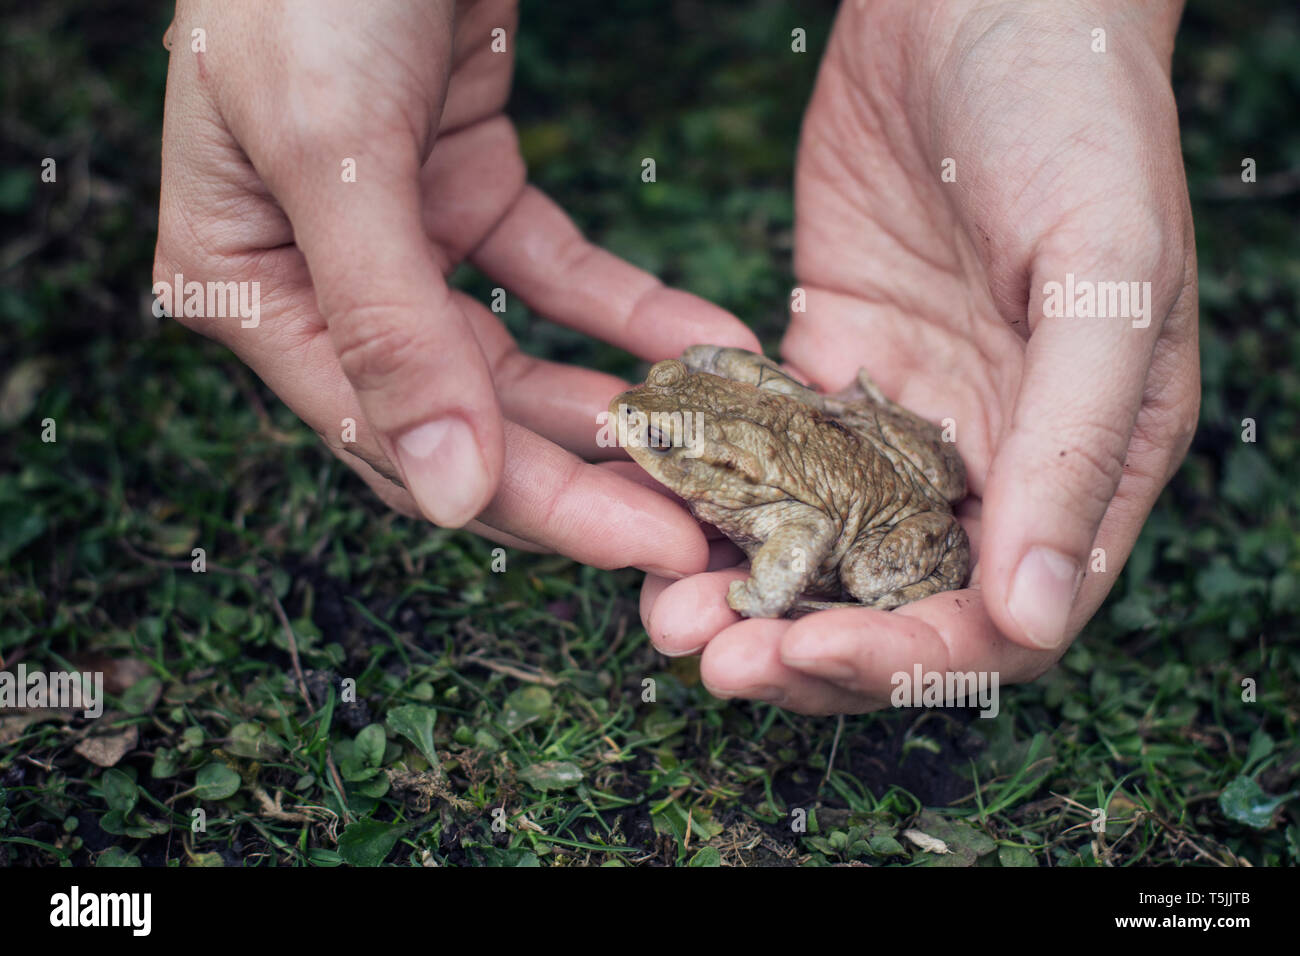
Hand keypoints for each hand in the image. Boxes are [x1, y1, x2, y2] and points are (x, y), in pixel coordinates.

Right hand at [153, 0, 756, 573]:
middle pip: (464, 417)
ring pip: (516, 362)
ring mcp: (401, 240)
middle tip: (696, 525)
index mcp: (251, 292)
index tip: (643, 542)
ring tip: (713, 451)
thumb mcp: (334, 151)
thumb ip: (386, 326)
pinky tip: (705, 341)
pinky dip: (629, 309)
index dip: (526, 502)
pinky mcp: (471, 189)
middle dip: (584, 474)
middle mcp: (322, 283)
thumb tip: (440, 492)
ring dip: (613, 404)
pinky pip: (559, 275)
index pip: (397, 437)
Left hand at [639, 0, 1199, 712]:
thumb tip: (1032, 611)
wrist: (979, 5)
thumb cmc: (1077, 118)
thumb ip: (1075, 446)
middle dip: (806, 647)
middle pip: (895, 605)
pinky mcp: (823, 369)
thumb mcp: (1105, 275)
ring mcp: (897, 419)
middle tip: (715, 658)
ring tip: (668, 613)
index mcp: (1078, 462)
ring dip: (748, 594)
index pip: (1000, 621)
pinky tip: (662, 518)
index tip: (814, 654)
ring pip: (820, 550)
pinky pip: (766, 461)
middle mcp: (987, 458)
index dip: (909, 659)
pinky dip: (718, 503)